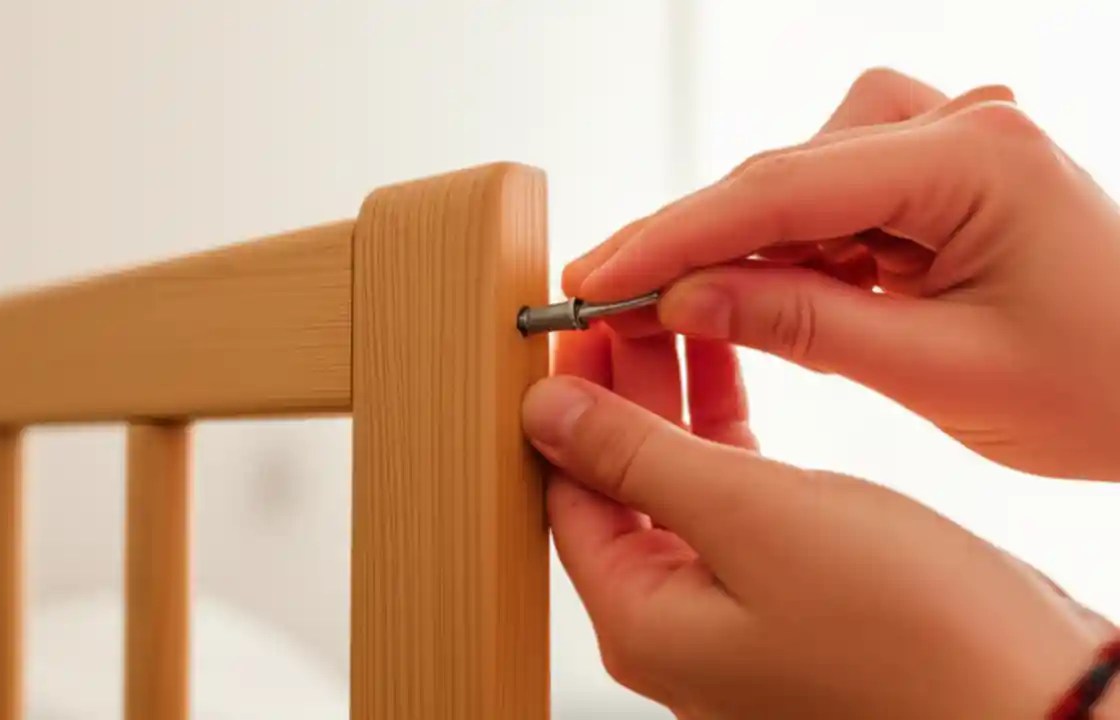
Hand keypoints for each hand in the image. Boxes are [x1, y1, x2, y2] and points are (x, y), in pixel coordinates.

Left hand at [527, 326, 1113, 718]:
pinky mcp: (790, 588)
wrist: (1036, 700)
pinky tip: (727, 367)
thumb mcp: (752, 518)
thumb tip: (547, 409)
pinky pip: (732, 496)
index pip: (568, 492)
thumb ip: (638, 459)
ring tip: (674, 313)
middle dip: (619, 388)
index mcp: (644, 619)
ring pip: (676, 482)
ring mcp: (733, 608)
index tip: (578, 323)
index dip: (568, 400)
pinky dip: (724, 430)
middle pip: (618, 483)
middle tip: (626, 305)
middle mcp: (677, 622)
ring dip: (672, 399)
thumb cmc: (911, 630)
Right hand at [564, 68, 1119, 480]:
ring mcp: (949, 142)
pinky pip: (830, 201)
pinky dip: (787, 255)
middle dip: (692, 244)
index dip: (677, 236)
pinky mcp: (935, 175)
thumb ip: (805, 326)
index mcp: (978, 157)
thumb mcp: (941, 371)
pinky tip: (758, 300)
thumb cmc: (1100, 385)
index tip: (599, 277)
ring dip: (738, 251)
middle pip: (781, 177)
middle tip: (606, 299)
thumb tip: (686, 297)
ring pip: (796, 186)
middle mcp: (959, 126)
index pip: (786, 187)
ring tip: (675, 311)